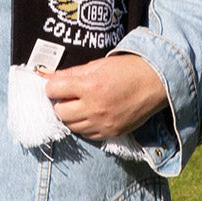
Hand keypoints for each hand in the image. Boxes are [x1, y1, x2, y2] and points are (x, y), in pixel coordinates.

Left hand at [42, 53, 168, 140]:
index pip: (53, 90)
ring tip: (80, 105)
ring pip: (71, 126)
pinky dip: (84, 126)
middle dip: (60, 103)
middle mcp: (94, 107)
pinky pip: (87, 135)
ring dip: (71, 116)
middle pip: (60, 112)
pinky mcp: (112, 133)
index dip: (52, 86)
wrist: (156, 82)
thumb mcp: (96, 65)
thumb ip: (70, 73)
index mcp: (89, 86)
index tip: (57, 85)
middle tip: (68, 96)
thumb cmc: (126, 69)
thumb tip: (46, 75)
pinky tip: (91, 115)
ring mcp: (103, 123)